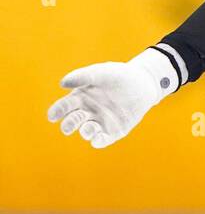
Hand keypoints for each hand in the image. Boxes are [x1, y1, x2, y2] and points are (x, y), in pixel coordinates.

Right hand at [47, 48, 178, 148]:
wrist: (143, 83)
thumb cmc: (119, 75)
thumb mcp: (103, 72)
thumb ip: (84, 76)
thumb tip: (62, 84)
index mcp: (80, 97)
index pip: (64, 106)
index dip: (56, 112)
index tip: (53, 116)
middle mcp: (87, 112)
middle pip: (72, 121)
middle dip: (68, 125)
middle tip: (68, 127)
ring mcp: (100, 122)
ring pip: (87, 132)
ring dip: (85, 132)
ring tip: (89, 128)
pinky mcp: (114, 131)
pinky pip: (102, 139)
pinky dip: (98, 141)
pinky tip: (98, 138)